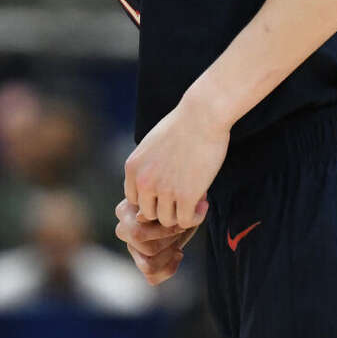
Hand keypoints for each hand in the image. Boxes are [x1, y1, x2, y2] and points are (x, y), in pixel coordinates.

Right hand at [115, 198, 199, 286]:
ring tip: (178, 241)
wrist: (183, 204)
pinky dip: (169, 268)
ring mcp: (131, 247)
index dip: (166, 231)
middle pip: (147, 250)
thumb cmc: (177, 198)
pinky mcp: (141, 261)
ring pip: (148, 266)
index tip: (181, 221)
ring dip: (169, 254)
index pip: (138, 234)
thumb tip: (140, 218)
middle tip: (180, 229)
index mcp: (124, 212)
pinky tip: (178, 253)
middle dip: (169, 241)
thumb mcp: (171, 199)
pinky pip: (152, 278)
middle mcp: (123, 230)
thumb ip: (156, 206)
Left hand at [123, 94, 229, 230]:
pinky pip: (185, 221)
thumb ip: (148, 167)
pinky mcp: (186, 196)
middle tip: (184, 198)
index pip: (134, 199)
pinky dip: (195, 217)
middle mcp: (144, 181)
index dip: (152, 199)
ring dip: (181, 214)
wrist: (203, 116)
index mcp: (133, 168)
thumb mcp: (152, 145)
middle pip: (149, 213)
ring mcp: (164, 190)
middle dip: (166, 208)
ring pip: (167, 220)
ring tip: (195, 200)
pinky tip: (204, 203)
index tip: (168, 192)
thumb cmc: (182, 125)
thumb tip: (156, 192)